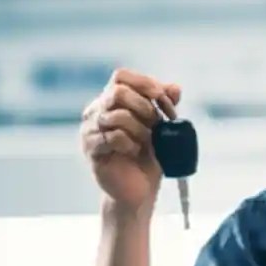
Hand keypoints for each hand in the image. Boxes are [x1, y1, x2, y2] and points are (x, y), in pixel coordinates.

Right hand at [79, 68, 180, 210]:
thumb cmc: (149, 156)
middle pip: (117, 92)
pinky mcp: (92, 150)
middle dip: (145, 107)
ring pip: (117, 115)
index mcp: (110, 101)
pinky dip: (131, 143)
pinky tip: (135, 151)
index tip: (164, 99)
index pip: (121, 76)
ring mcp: (90, 130)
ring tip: (148, 142)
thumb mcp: (163, 127)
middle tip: (158, 124)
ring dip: (141, 128)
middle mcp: (96, 111)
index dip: (145, 83)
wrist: (140, 189)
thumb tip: (175, 88)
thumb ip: (166, 105)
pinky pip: (113, 137)